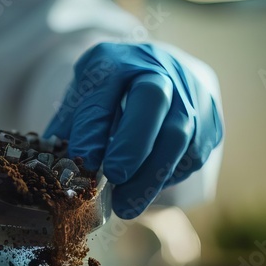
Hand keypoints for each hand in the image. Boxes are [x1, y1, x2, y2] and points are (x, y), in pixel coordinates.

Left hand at [46, 43, 222, 218]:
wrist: (161, 76)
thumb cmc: (112, 96)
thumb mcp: (83, 101)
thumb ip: (70, 130)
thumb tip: (55, 172)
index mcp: (116, 59)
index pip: (105, 87)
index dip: (94, 126)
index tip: (83, 161)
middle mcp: (159, 67)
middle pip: (153, 100)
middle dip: (133, 143)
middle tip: (116, 178)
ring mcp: (191, 93)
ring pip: (180, 134)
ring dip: (152, 175)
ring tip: (128, 206)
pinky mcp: (210, 121)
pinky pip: (194, 153)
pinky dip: (169, 175)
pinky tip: (149, 186)